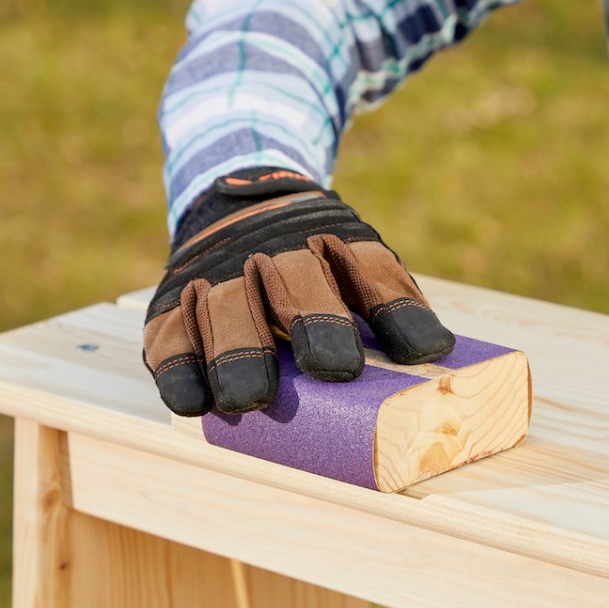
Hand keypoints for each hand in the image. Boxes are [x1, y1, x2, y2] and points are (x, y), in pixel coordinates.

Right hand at [143, 167, 455, 415]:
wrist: (233, 204)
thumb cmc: (315, 263)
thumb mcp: (355, 263)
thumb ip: (386, 306)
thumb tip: (436, 358)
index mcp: (334, 239)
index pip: (372, 268)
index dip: (397, 309)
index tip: (424, 350)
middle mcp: (275, 249)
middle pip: (298, 281)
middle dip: (316, 322)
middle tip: (333, 368)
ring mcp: (221, 271)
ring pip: (229, 306)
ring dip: (239, 352)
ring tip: (247, 400)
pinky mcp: (176, 299)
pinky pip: (172, 333)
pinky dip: (179, 368)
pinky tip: (192, 403)